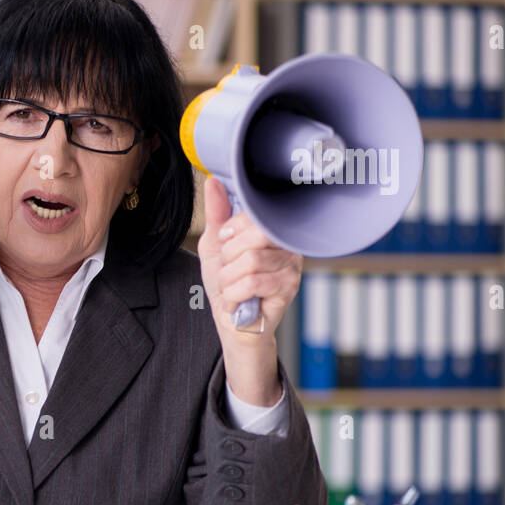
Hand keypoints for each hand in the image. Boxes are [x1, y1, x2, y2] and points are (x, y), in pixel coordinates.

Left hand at [196, 176, 302, 404]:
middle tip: (229, 269)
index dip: (231, 229)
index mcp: (271, 229)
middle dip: (230, 255)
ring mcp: (291, 266)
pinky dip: (234, 294)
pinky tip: (237, 300)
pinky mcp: (289, 288)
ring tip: (232, 287)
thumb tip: (213, 181)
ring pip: (251, 260)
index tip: (225, 243)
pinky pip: (252, 282)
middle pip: (256, 234)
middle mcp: (287, 244)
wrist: (233, 323)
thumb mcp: (215, 246)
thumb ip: (216, 215)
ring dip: (229, 278)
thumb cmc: (227, 283)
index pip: (255, 213)